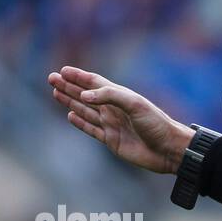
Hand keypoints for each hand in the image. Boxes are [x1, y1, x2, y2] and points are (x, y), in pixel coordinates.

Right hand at [47, 66, 192, 173]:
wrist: (169, 150)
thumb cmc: (156, 124)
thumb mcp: (135, 104)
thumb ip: (109, 96)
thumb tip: (84, 95)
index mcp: (120, 97)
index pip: (95, 82)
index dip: (79, 76)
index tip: (62, 70)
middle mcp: (114, 109)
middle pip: (86, 95)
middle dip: (69, 86)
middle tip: (51, 78)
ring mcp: (112, 125)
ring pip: (86, 111)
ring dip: (70, 101)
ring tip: (55, 92)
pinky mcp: (112, 141)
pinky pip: (92, 129)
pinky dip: (80, 122)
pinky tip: (70, 115)